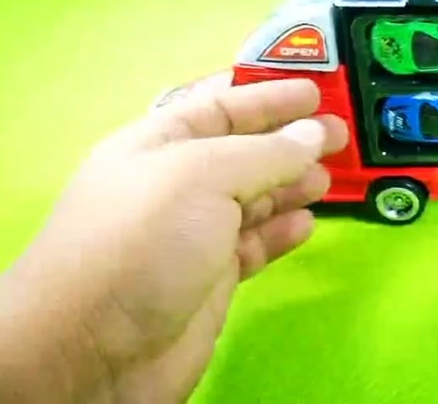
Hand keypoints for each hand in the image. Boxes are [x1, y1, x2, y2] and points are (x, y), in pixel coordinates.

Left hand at [0, 75, 347, 402]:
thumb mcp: (204, 176)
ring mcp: (193, 233)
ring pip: (255, 198)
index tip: (318, 89)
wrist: (94, 347)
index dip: (269, 93)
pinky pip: (255, 244)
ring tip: (331, 179)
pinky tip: (308, 224)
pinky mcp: (211, 278)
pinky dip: (283, 232)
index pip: (221, 104)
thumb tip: (314, 133)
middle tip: (343, 136)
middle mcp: (177, 183)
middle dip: (292, 139)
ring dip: (294, 185)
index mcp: (160, 143)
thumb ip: (267, 153)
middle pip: (244, 151)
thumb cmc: (143, 240)